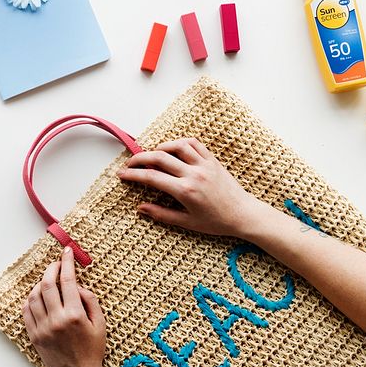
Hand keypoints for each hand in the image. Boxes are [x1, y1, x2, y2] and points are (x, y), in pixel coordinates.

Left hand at [22, 247, 106, 366]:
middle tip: (57, 263)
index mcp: (75, 315)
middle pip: (47, 284)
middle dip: (51, 268)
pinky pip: (26, 310)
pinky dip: (31, 299)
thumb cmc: (92, 351)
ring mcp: (42, 328)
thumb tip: (76, 285)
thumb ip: (90, 300)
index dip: (67, 262)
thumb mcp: (100, 324)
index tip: (67, 251)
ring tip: (49, 281)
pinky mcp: (34, 335)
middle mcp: (56, 320)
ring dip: (40, 283)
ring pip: (34, 295)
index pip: (67, 280)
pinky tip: (38, 297)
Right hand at [116, 138, 276, 238]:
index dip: (133, 174)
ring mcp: (204, 164)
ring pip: (176, 146)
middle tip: (129, 163)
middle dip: (140, 158)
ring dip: (159, 148)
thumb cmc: (217, 222)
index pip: (152, 177)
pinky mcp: (212, 160)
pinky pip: (193, 144)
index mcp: (185, 191)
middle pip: (159, 157)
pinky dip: (179, 143)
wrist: (244, 215)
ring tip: (151, 156)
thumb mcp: (187, 223)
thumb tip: (141, 208)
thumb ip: (162, 214)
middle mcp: (193, 174)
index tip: (121, 174)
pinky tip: (172, 149)